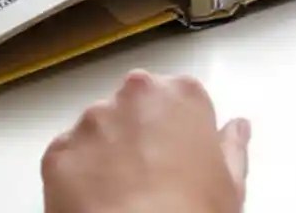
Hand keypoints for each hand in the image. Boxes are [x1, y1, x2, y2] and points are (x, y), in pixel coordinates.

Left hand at [42, 70, 250, 212]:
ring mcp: (91, 121)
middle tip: (152, 177)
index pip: (181, 99)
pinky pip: (69, 156)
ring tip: (122, 195)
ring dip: (107, 153)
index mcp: (181, 94)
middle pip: (135, 107)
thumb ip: (232, 146)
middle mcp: (133, 95)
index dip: (180, 132)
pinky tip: (97, 202)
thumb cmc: (190, 212)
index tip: (181, 158)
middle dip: (139, 134)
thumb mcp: (230, 184)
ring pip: (98, 129)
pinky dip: (78, 175)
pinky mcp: (58, 150)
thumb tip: (236, 129)